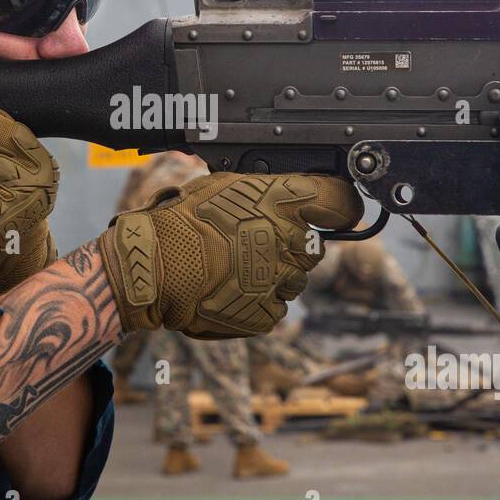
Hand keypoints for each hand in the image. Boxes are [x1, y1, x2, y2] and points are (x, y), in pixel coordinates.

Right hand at [98, 172, 361, 338]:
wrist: (159, 267)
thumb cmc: (185, 220)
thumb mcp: (226, 185)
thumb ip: (265, 189)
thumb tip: (283, 188)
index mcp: (286, 203)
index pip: (341, 203)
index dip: (339, 207)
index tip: (334, 211)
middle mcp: (293, 242)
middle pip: (314, 246)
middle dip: (291, 245)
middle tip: (255, 241)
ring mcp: (282, 281)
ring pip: (294, 279)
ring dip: (273, 273)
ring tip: (234, 266)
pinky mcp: (267, 314)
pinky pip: (274, 306)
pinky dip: (257, 300)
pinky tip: (230, 288)